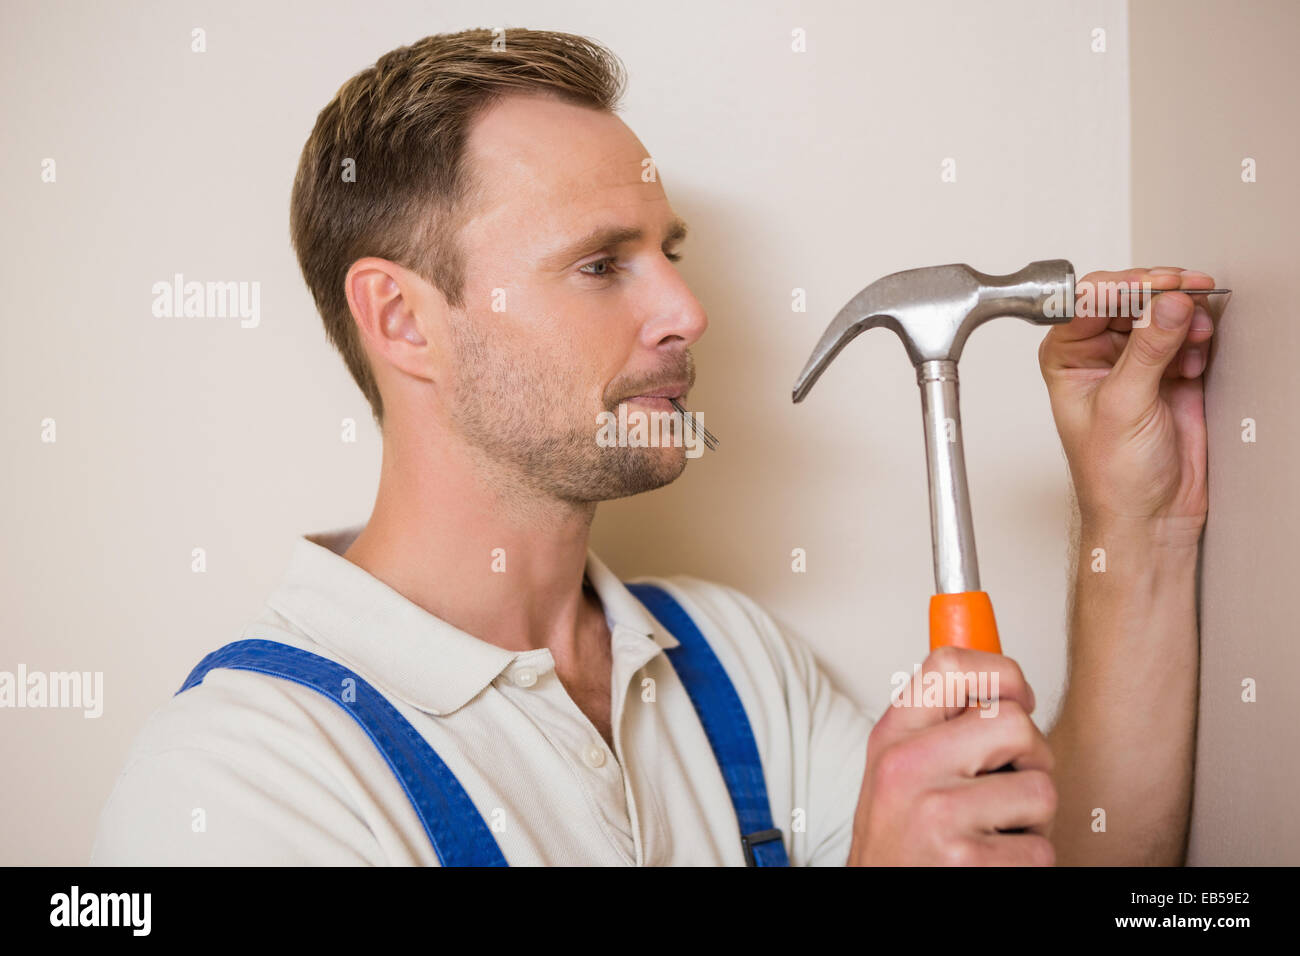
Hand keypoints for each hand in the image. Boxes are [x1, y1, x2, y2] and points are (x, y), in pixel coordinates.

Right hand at [848, 647, 1056, 864]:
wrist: (877, 895)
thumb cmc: (899, 836)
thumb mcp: (898, 766)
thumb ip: (940, 725)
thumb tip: (1008, 687)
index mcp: (893, 734)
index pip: (950, 664)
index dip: (1002, 673)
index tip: (1018, 699)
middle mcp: (908, 766)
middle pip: (1015, 723)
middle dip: (1033, 758)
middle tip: (1012, 782)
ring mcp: (936, 813)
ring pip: (1041, 790)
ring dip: (1034, 819)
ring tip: (998, 829)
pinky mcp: (965, 860)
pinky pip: (1039, 848)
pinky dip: (1028, 860)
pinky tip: (994, 861)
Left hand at [1038, 266, 1218, 547]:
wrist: (1152, 514)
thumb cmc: (1113, 476)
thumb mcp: (1123, 406)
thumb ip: (1146, 351)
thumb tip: (1166, 304)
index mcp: (1066, 356)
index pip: (1088, 303)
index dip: (1121, 287)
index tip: (1154, 284)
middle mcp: (1098, 354)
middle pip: (1129, 299)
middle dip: (1159, 293)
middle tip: (1187, 291)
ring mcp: (1137, 361)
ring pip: (1162, 312)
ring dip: (1184, 314)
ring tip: (1196, 331)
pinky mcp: (1172, 371)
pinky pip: (1188, 334)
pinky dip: (1197, 337)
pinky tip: (1195, 359)